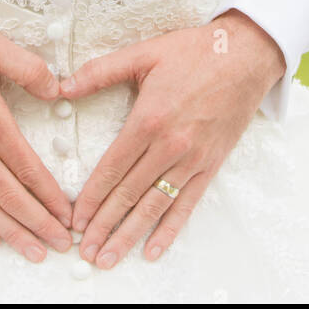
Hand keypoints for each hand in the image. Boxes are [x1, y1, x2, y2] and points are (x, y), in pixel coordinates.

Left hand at [60, 10, 284, 268]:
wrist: (245, 56)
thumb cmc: (195, 52)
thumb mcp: (144, 53)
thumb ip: (100, 71)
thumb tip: (62, 85)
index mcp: (149, 119)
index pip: (112, 168)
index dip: (91, 197)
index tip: (74, 218)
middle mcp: (170, 145)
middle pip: (129, 194)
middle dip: (103, 225)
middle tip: (82, 250)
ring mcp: (192, 159)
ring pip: (154, 206)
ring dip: (129, 235)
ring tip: (108, 257)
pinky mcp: (210, 165)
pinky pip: (187, 204)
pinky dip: (169, 230)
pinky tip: (153, 250)